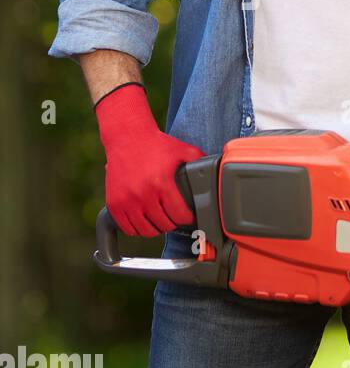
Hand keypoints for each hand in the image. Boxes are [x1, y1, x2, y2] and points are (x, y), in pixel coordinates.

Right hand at [95, 83, 203, 236]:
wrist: (126, 137)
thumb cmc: (156, 144)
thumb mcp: (184, 150)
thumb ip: (200, 163)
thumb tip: (216, 171)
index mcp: (162, 184)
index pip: (180, 215)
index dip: (188, 218)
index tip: (189, 216)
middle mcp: (143, 194)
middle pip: (164, 225)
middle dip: (173, 223)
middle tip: (176, 217)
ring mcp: (126, 200)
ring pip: (145, 230)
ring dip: (156, 228)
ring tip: (161, 221)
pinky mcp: (114, 202)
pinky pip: (127, 227)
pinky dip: (137, 228)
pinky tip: (144, 222)